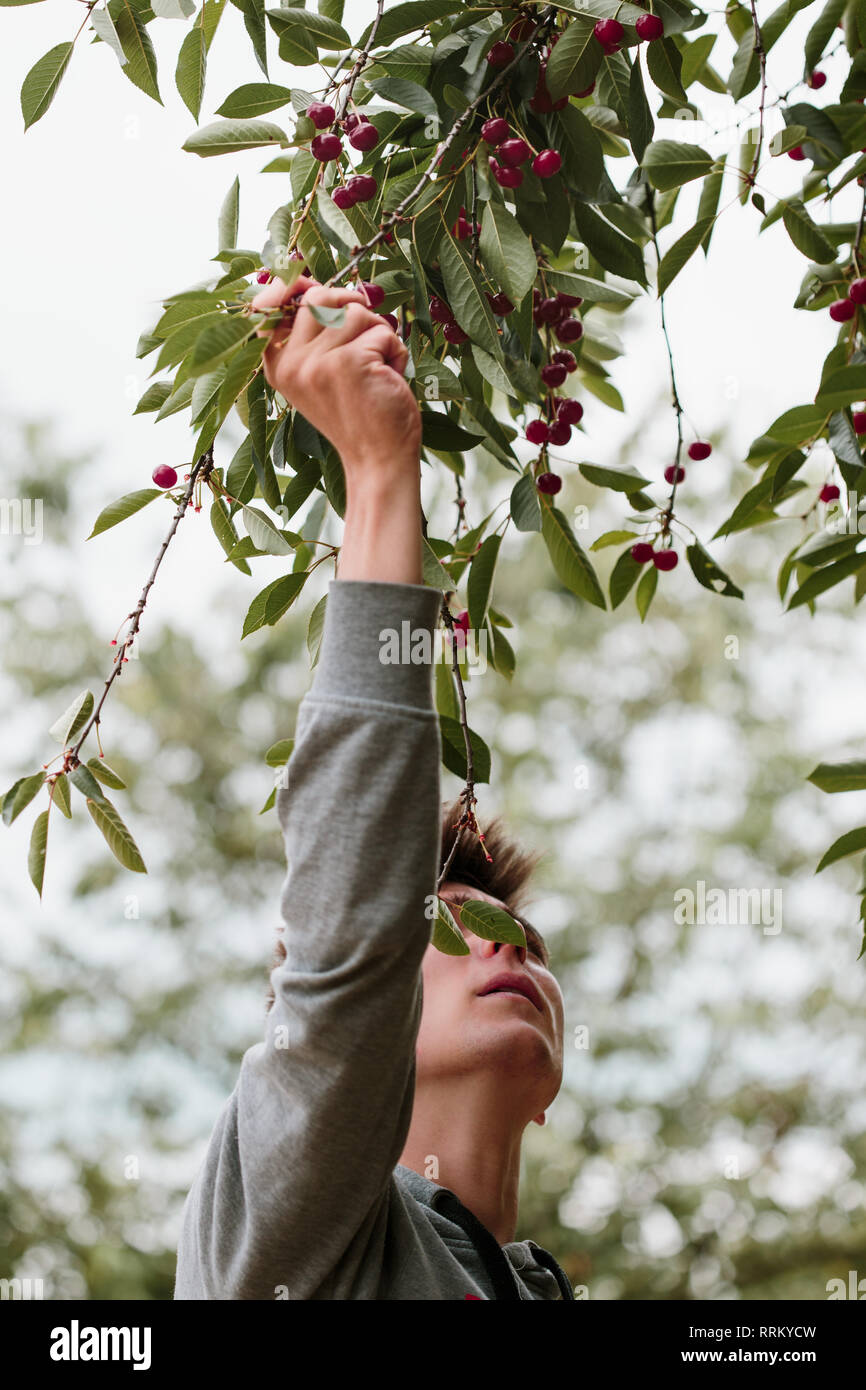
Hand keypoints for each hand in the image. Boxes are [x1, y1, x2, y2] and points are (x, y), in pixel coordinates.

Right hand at [250, 274, 423, 584]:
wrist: (378, 460)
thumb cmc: (359, 414)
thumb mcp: (324, 373)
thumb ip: (315, 333)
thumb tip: (312, 283)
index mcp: (279, 365)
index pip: (272, 305)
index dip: (293, 285)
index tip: (306, 282)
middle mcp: (291, 363)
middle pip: (320, 297)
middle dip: (352, 306)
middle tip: (368, 334)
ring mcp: (318, 363)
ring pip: (356, 312)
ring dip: (379, 336)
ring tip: (378, 370)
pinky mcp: (349, 362)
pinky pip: (382, 332)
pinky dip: (395, 353)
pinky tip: (389, 381)